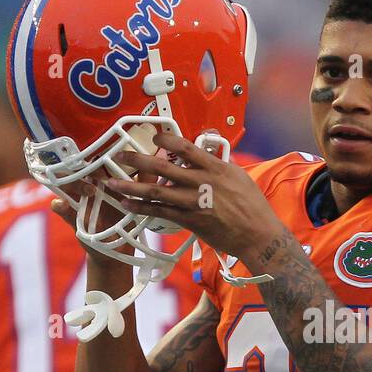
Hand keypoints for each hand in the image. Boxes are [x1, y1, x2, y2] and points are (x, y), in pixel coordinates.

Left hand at [99, 131, 286, 272]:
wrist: (258, 235)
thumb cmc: (252, 206)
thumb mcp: (238, 176)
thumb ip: (219, 163)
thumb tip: (207, 150)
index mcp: (215, 167)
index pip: (185, 146)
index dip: (165, 139)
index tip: (153, 137)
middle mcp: (202, 182)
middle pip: (162, 167)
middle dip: (138, 160)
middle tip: (120, 156)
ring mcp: (194, 202)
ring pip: (156, 192)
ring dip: (131, 187)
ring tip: (112, 183)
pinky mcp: (190, 221)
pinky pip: (160, 213)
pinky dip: (142, 209)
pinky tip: (128, 205)